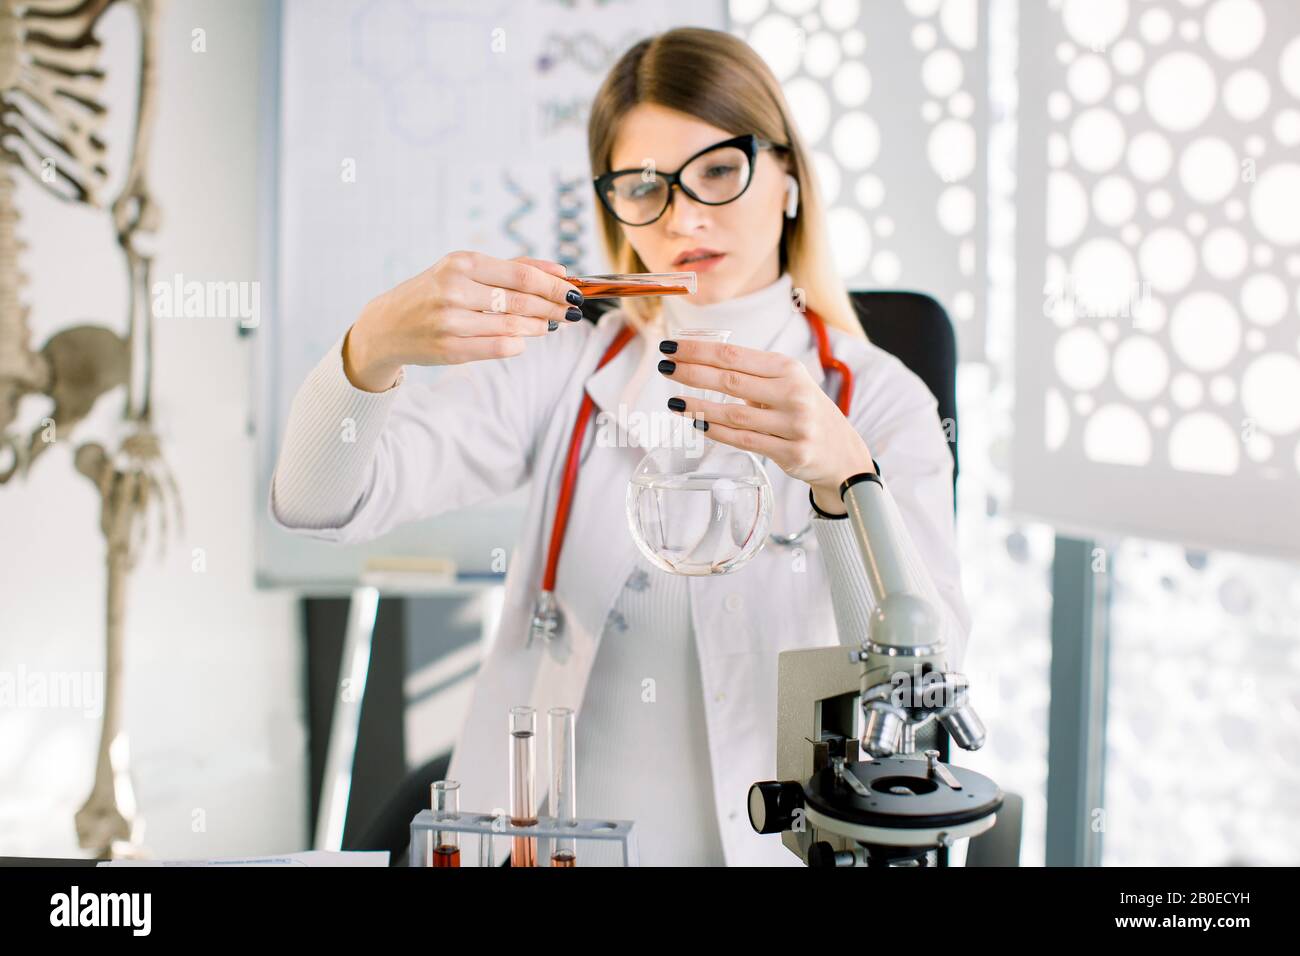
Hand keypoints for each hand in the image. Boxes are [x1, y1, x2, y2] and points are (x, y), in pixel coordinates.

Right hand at [342, 252, 583, 391]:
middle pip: (520, 301)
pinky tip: (524, 340)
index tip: (574, 290)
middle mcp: (454, 290)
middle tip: (571, 310)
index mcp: (461, 264)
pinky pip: (498, 348)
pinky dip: (518, 344)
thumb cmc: (434, 293)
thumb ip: (512, 267)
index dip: (553, 284)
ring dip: (538, 327)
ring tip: (550, 324)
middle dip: (553, 306)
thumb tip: (558, 269)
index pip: (521, 275)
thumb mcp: (465, 270)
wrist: (388, 325)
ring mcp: (450, 321)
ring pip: (512, 327)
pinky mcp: (449, 349)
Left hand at [657, 337, 873, 514]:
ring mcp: (793, 425)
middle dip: (691, 373)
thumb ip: (753, 374)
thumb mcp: (788, 383)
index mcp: (789, 369)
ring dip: (698, 407)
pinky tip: (697, 424)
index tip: (671, 346)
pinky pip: (744, 441)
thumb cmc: (804, 411)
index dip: (698, 350)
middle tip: (664, 367)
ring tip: (673, 402)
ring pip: (734, 415)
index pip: (734, 355)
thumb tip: (699, 361)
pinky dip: (717, 432)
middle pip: (730, 381)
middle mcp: (793, 394)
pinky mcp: (791, 453)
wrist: (842, 453)